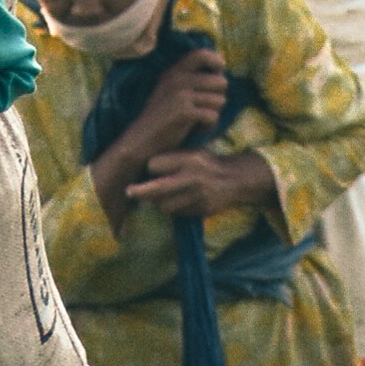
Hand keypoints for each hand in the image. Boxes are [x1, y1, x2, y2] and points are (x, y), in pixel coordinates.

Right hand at [120, 45, 229, 163]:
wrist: (141, 140)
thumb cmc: (162, 118)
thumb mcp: (171, 91)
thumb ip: (190, 80)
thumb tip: (221, 75)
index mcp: (174, 71)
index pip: (201, 54)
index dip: (216, 62)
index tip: (219, 74)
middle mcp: (177, 78)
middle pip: (220, 81)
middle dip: (219, 97)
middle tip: (206, 109)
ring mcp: (180, 94)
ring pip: (220, 100)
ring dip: (214, 114)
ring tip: (198, 121)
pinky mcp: (184, 111)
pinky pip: (213, 116)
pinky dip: (208, 127)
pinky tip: (196, 130)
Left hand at [129, 146, 282, 226]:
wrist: (236, 179)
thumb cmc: (206, 163)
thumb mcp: (192, 153)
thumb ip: (171, 158)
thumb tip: (143, 167)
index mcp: (188, 158)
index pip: (155, 165)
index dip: (149, 168)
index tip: (146, 170)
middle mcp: (192, 176)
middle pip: (157, 187)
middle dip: (140, 191)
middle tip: (128, 192)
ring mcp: (197, 195)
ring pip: (165, 205)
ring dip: (158, 203)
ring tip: (158, 197)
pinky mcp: (202, 209)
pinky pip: (178, 213)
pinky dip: (174, 209)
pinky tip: (176, 202)